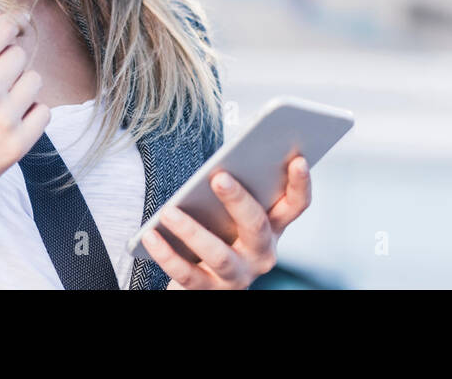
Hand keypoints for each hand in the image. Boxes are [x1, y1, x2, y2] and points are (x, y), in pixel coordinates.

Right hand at [0, 11, 49, 239]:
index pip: (4, 29)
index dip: (6, 29)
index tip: (4, 37)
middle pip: (19, 54)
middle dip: (5, 62)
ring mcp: (4, 120)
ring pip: (34, 80)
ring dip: (19, 86)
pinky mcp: (17, 145)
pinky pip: (43, 111)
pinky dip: (29, 113)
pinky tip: (7, 119)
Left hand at [145, 155, 311, 289]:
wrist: (201, 285)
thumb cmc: (218, 235)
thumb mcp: (233, 216)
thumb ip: (235, 194)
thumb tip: (220, 166)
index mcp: (272, 229)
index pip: (295, 206)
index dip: (300, 184)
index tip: (297, 159)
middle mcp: (260, 254)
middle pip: (256, 226)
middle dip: (238, 200)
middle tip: (218, 177)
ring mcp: (237, 276)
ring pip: (219, 254)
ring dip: (192, 230)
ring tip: (169, 211)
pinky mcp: (209, 292)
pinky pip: (187, 274)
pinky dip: (167, 254)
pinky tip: (151, 235)